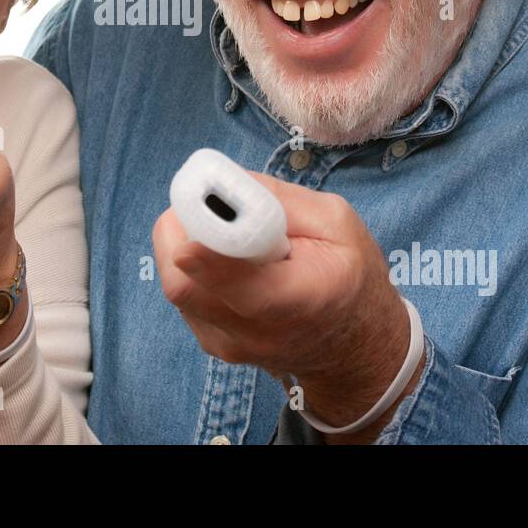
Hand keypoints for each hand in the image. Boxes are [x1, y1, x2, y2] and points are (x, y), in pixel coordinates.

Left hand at [152, 171, 421, 441]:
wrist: (352, 344)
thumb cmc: (349, 274)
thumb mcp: (336, 222)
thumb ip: (279, 201)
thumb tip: (220, 182)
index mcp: (303, 300)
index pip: (241, 287)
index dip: (209, 251)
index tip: (193, 215)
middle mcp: (258, 333)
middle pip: (184, 285)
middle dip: (182, 230)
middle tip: (206, 206)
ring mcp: (228, 344)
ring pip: (176, 285)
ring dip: (187, 246)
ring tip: (228, 237)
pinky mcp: (210, 343)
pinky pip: (182, 294)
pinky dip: (192, 267)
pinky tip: (225, 261)